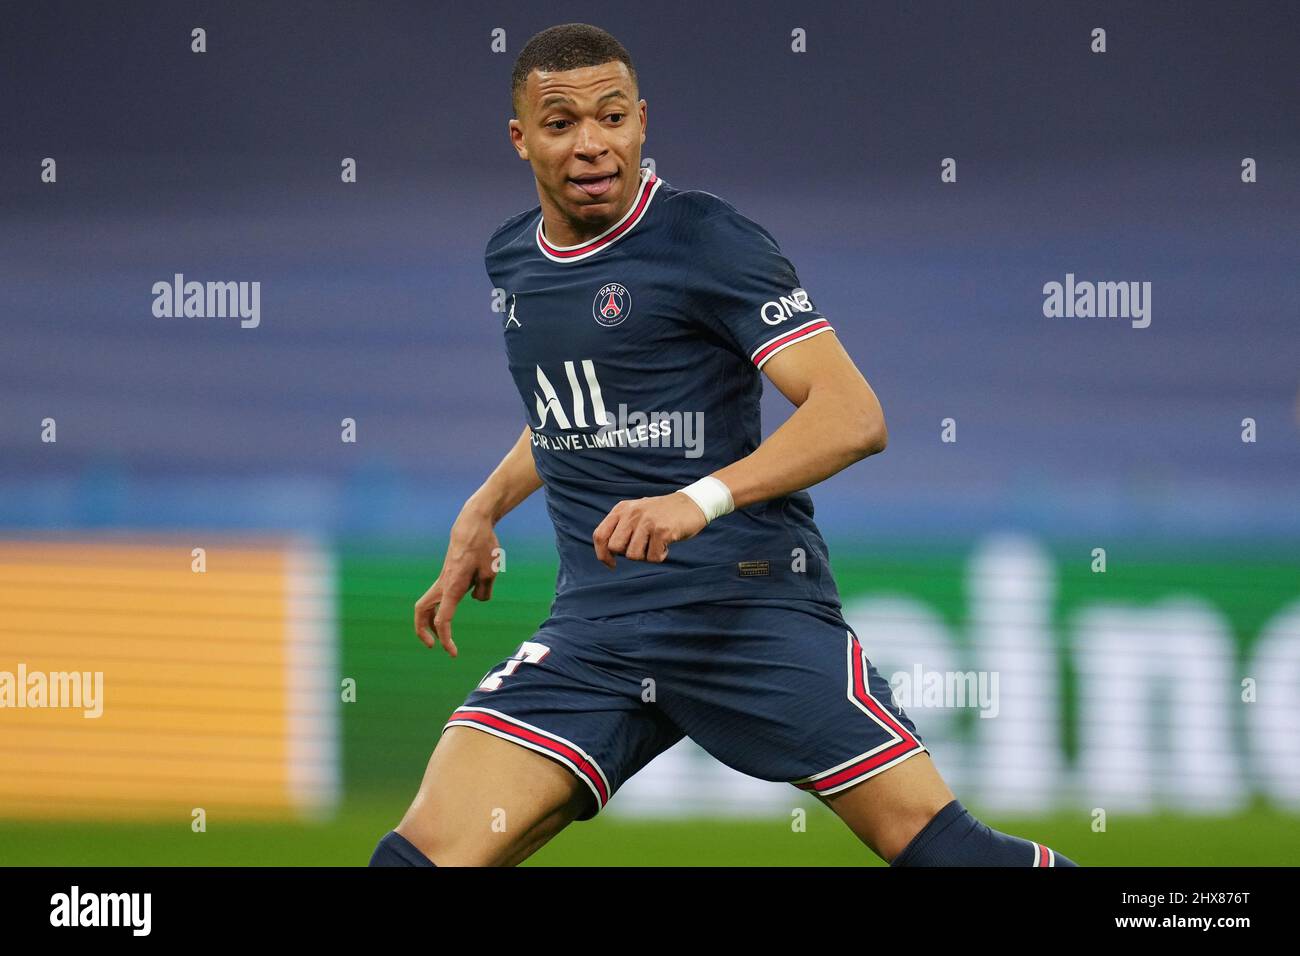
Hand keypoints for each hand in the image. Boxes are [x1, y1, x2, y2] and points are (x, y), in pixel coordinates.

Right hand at [414, 504, 501, 655]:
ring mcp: (443, 579)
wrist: (472, 525)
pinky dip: (439, 609)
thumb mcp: (491, 571)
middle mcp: (444, 584)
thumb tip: (478, 599)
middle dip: (423, 631)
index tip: (452, 652)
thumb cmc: (483, 545)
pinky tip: (452, 613)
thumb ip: (485, 590)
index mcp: (453, 586)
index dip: (446, 637)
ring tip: (443, 637)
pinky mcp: (447, 576)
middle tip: (435, 646)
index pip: (443, 618)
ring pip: (426, 605)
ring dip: (430, 622)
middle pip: (421, 611)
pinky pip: (437, 597)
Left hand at [592, 492, 709, 568]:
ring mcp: (647, 521)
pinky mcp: (662, 531)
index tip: (612, 563)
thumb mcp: (637, 512)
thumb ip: (622, 527)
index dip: (602, 554)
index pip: (600, 535)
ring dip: (645, 556)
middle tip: (643, 547)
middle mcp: (632, 513)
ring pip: (633, 555)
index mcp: (622, 509)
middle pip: (615, 548)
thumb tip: (608, 553)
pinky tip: (666, 545)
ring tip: (656, 545)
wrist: (693, 503)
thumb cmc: (663, 513)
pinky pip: (652, 557)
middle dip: (628, 554)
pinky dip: (660, 556)